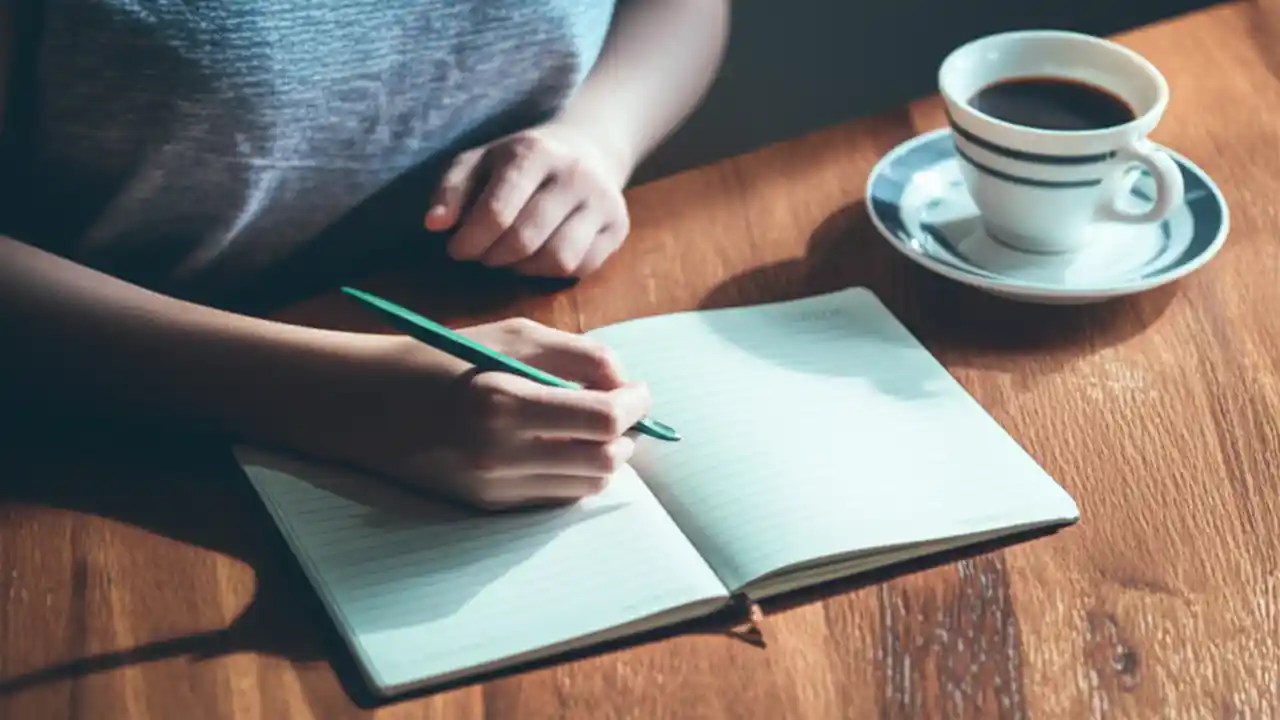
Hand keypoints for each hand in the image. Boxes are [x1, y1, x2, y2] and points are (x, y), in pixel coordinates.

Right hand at [283, 318, 649, 510]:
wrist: (368, 404)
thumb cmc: (443, 358)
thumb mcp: (511, 335)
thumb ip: (577, 355)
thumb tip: (625, 382)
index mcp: (505, 401)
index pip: (602, 419)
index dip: (635, 404)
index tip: (638, 391)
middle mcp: (501, 453)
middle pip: (604, 460)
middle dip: (626, 433)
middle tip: (622, 409)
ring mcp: (494, 486)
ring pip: (586, 485)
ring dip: (604, 456)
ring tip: (592, 428)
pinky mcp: (488, 506)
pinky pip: (556, 498)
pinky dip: (573, 474)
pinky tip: (561, 447)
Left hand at [424, 123, 631, 277]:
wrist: (588, 148)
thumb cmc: (521, 161)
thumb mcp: (481, 161)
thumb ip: (452, 189)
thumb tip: (434, 225)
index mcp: (534, 152)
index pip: (497, 211)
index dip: (470, 241)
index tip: (456, 249)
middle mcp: (574, 175)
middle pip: (525, 240)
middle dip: (492, 257)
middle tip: (481, 254)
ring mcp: (602, 202)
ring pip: (556, 260)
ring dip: (522, 268)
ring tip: (509, 256)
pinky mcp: (617, 227)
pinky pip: (580, 268)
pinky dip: (551, 271)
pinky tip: (537, 257)